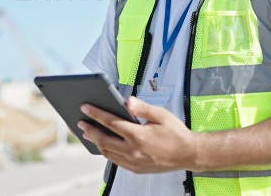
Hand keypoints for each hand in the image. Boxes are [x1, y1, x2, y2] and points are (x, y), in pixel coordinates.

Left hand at [78, 96, 197, 173]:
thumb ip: (141, 108)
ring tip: (88, 133)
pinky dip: (107, 152)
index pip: (111, 122)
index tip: (85, 108)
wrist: (189, 154)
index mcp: (138, 135)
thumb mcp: (160, 115)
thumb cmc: (176, 133)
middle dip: (90, 129)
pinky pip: (116, 161)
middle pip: (104, 140)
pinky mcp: (136, 169)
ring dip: (96, 142)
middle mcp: (134, 150)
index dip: (95, 114)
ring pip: (108, 152)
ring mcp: (134, 162)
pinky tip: (104, 145)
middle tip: (80, 122)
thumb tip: (126, 101)